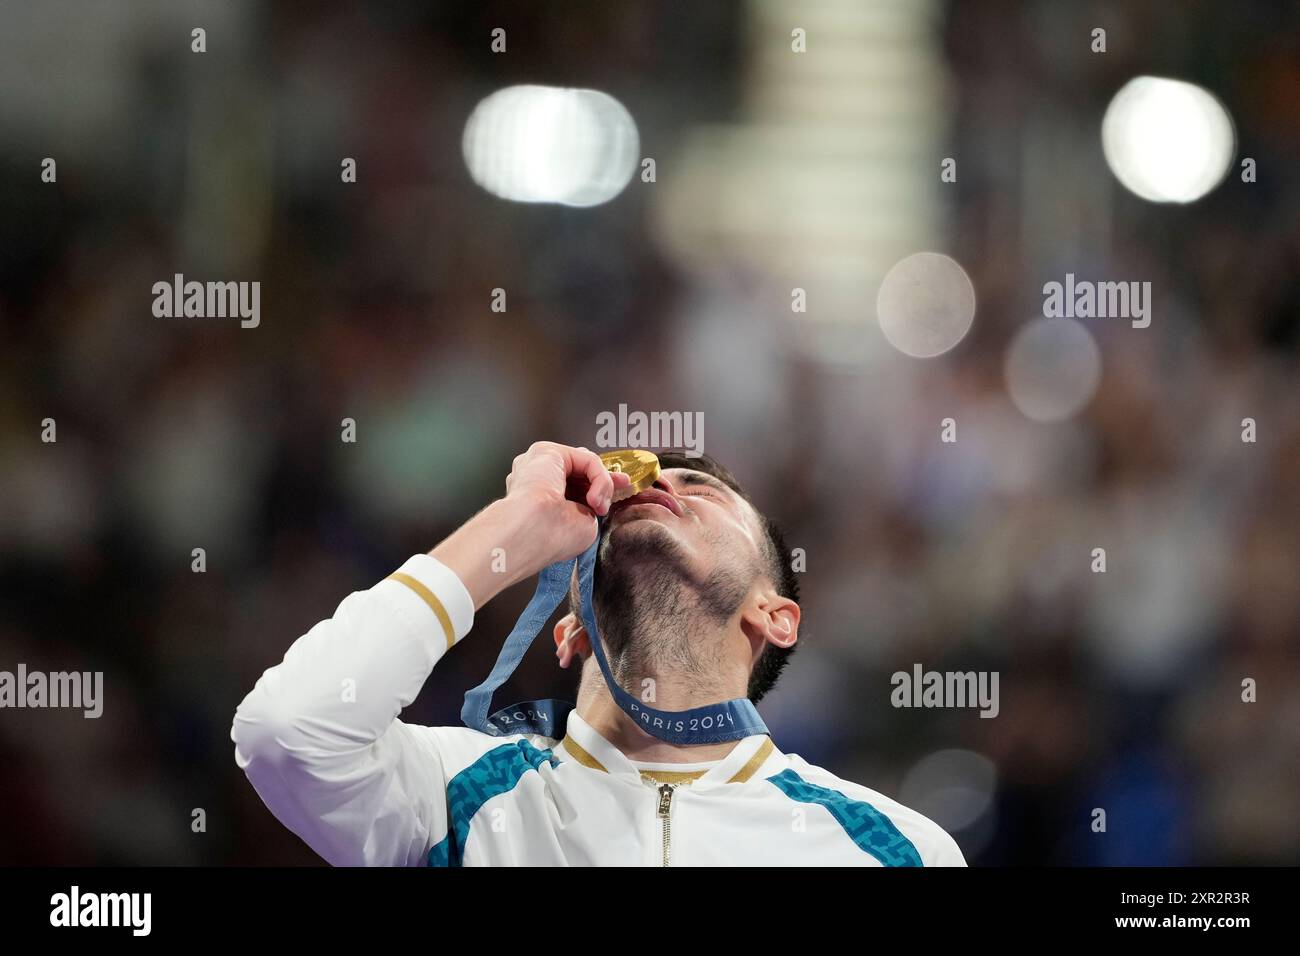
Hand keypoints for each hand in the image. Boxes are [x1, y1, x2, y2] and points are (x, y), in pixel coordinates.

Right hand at [503, 442, 631, 568]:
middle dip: (605, 478)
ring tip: (599, 505)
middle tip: (624, 485)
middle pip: (579, 469)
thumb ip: (590, 507)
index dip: (598, 486)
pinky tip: (594, 498)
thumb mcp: (582, 523)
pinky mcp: (547, 451)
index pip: (574, 484)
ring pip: (584, 464)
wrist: (530, 534)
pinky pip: (586, 459)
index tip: (620, 490)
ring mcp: (539, 463)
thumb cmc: (549, 539)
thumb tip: (600, 499)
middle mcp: (535, 477)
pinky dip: (599, 478)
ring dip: (602, 484)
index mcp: (538, 497)